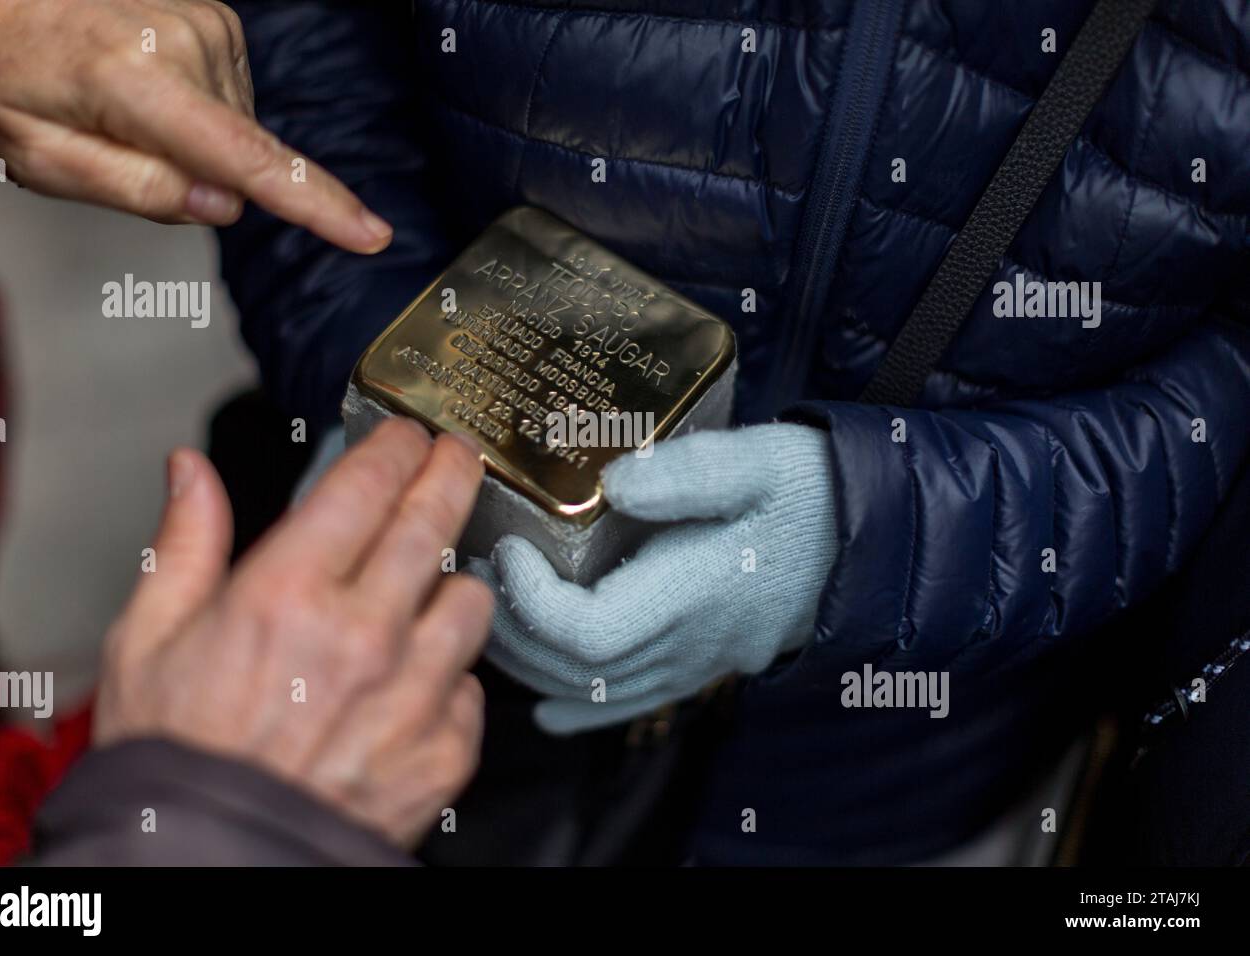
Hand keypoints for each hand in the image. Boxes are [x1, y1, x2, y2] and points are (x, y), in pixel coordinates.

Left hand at [0, 0, 390, 251]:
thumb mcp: (39, 159)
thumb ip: (136, 189)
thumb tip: (224, 204)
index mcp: (136, 82)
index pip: (248, 161)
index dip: (316, 206)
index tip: (371, 234)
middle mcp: (183, 41)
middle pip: (237, 156)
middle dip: (194, 172)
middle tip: (114, 142)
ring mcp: (205, 21)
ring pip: (236, 127)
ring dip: (191, 136)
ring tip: (122, 107)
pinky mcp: (214, 16)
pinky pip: (230, 93)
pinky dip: (198, 104)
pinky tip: (147, 86)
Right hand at [95, 418, 491, 846]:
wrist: (206, 866)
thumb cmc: (172, 757)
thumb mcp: (148, 639)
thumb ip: (183, 545)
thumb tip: (190, 471)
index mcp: (286, 594)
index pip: (367, 485)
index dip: (397, 447)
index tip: (409, 434)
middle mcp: (362, 635)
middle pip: (435, 522)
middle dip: (453, 472)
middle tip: (457, 456)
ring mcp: (411, 695)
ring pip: (470, 602)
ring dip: (453, 585)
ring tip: (430, 589)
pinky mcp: (443, 752)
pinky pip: (472, 689)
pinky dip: (451, 679)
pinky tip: (418, 684)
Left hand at [470, 423, 838, 733]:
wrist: (863, 537)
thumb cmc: (807, 491)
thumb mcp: (758, 460)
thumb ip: (689, 472)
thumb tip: (614, 482)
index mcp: (696, 594)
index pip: (592, 632)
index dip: (533, 600)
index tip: (507, 546)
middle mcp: (688, 643)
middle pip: (574, 668)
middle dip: (510, 627)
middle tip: (475, 570)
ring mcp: (691, 663)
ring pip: (590, 691)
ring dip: (529, 660)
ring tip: (489, 610)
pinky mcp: (695, 664)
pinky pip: (625, 702)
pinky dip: (575, 704)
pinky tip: (544, 704)